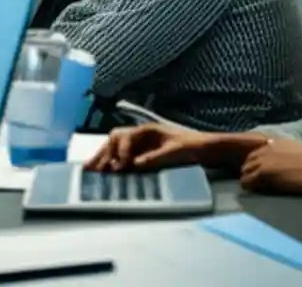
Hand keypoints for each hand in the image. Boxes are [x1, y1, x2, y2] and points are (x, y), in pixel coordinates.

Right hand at [85, 124, 213, 171]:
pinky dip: (112, 162)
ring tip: (90, 170)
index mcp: (147, 131)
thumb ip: (154, 158)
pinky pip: (122, 156)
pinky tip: (105, 171)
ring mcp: (141, 144)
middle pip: (114, 140)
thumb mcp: (176, 152)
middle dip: (103, 153)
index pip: (124, 137)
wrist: (210, 149)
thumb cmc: (194, 147)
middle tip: (94, 169)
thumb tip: (133, 165)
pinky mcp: (144, 154)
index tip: (119, 167)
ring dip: (104, 157)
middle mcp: (141, 135)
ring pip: (115, 147)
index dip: (119, 152)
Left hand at [240, 138, 301, 194]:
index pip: (257, 153)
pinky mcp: (263, 172)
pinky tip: (258, 193)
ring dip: (250, 180)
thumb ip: (289, 156)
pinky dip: (250, 188)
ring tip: (258, 190)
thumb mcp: (301, 154)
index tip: (262, 175)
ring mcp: (264, 159)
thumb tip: (287, 166)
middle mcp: (267, 147)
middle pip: (248, 161)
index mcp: (277, 142)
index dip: (258, 165)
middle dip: (251, 172)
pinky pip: (247, 181)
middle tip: (258, 185)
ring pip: (245, 171)